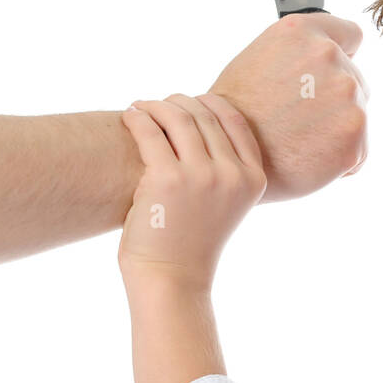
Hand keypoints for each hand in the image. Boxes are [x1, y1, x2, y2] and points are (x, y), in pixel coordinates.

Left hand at [118, 92, 265, 288]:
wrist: (172, 280)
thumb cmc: (191, 245)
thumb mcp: (224, 205)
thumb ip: (223, 170)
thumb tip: (197, 122)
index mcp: (253, 180)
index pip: (235, 120)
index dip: (209, 103)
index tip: (188, 102)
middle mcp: (232, 174)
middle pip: (204, 115)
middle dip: (178, 103)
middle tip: (157, 106)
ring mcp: (202, 175)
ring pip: (177, 117)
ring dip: (155, 106)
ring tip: (139, 109)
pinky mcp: (167, 177)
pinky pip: (149, 131)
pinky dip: (137, 118)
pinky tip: (129, 117)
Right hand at [209, 13, 367, 201]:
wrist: (226, 158)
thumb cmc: (237, 114)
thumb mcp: (260, 58)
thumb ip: (301, 52)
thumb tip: (335, 55)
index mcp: (303, 33)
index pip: (351, 35)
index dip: (342, 55)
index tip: (329, 76)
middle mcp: (328, 56)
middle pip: (355, 81)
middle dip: (334, 101)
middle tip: (298, 121)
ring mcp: (346, 97)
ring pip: (356, 116)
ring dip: (336, 131)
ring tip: (299, 141)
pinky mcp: (354, 137)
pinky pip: (358, 151)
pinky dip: (339, 160)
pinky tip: (307, 160)